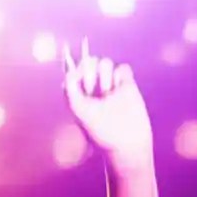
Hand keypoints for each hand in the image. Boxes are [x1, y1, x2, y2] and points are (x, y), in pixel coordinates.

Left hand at [63, 38, 153, 173]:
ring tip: (107, 92)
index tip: (68, 52)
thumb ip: (70, 89)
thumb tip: (70, 72)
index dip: (69, 60)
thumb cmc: (99, 131)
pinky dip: (121, 74)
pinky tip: (119, 88)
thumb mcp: (79, 111)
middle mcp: (94, 88)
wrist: (127, 144)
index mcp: (78, 93)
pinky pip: (123, 68)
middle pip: (89, 62)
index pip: (72, 70)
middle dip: (89, 68)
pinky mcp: (128, 86)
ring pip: (105, 63)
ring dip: (105, 74)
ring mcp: (111, 86)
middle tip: (91, 84)